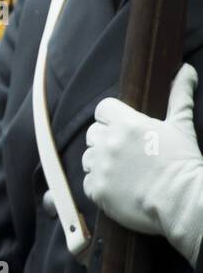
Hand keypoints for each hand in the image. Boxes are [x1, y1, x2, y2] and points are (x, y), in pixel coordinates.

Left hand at [83, 63, 202, 265]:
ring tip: (125, 174)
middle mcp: (108, 141)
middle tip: (128, 156)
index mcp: (126, 123)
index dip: (111, 119)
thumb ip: (179, 96)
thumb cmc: (184, 164)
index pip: (102, 110)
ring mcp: (100, 166)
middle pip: (93, 133)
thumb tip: (185, 69)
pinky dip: (100, 187)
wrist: (184, 203)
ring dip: (101, 164)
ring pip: (88, 158)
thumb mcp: (182, 127)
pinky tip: (120, 190)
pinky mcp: (96, 188)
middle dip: (106, 142)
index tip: (124, 131)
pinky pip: (88, 182)